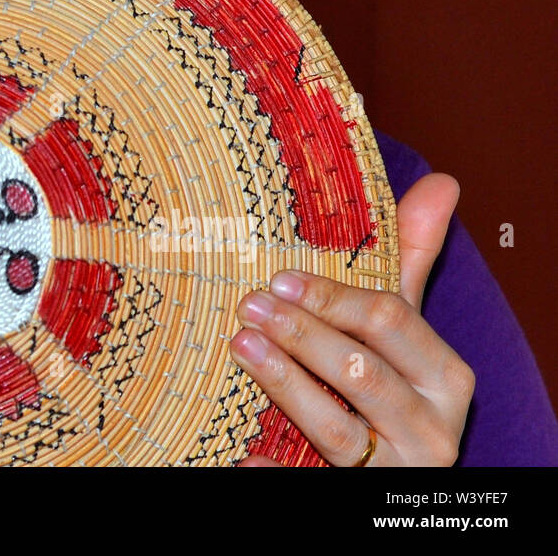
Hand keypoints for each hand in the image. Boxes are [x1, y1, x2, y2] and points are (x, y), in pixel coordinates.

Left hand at [231, 172, 474, 465]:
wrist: (393, 473)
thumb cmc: (388, 381)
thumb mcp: (401, 326)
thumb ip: (412, 258)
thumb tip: (441, 182)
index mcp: (445, 376)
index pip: (390, 322)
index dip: (332, 297)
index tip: (278, 278)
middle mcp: (432, 429)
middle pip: (361, 372)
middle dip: (300, 335)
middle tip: (247, 305)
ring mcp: (395, 471)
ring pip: (335, 428)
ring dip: (281, 384)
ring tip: (238, 345)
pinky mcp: (358, 501)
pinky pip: (308, 487)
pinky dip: (274, 471)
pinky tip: (241, 452)